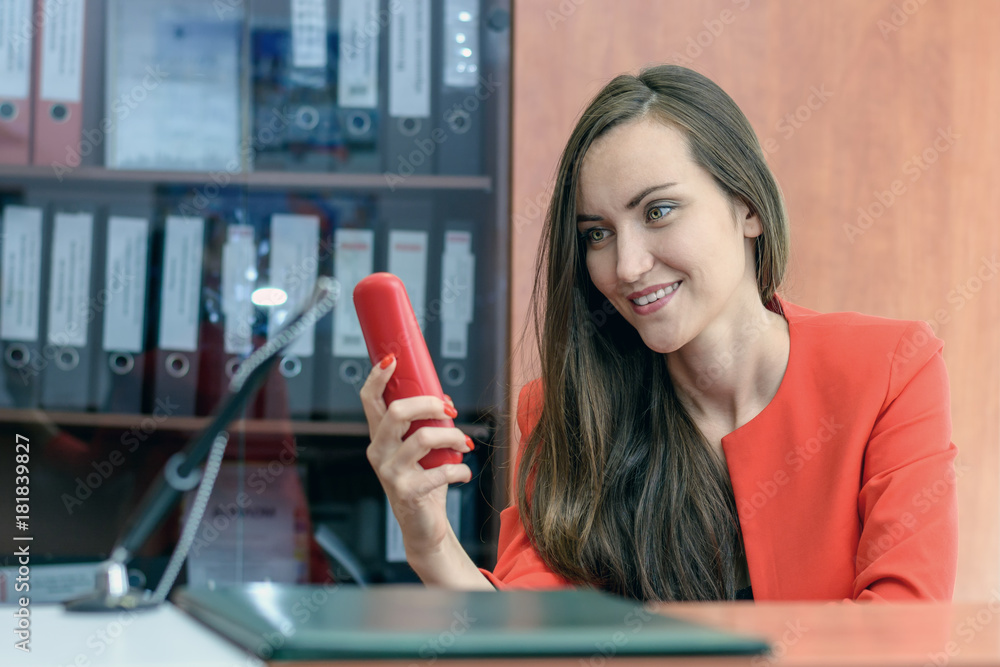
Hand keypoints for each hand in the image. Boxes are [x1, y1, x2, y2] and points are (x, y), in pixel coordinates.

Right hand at [361, 354, 473, 559]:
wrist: (423, 524)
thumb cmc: (424, 481)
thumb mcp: (425, 449)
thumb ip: (429, 422)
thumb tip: (444, 400)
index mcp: (380, 436)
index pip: (369, 401)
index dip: (377, 378)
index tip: (392, 360)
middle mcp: (378, 452)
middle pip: (396, 412)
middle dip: (429, 404)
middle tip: (451, 411)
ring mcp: (390, 472)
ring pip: (423, 438)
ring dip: (453, 437)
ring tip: (466, 444)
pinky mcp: (407, 491)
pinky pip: (440, 471)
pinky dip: (460, 470)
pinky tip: (464, 473)